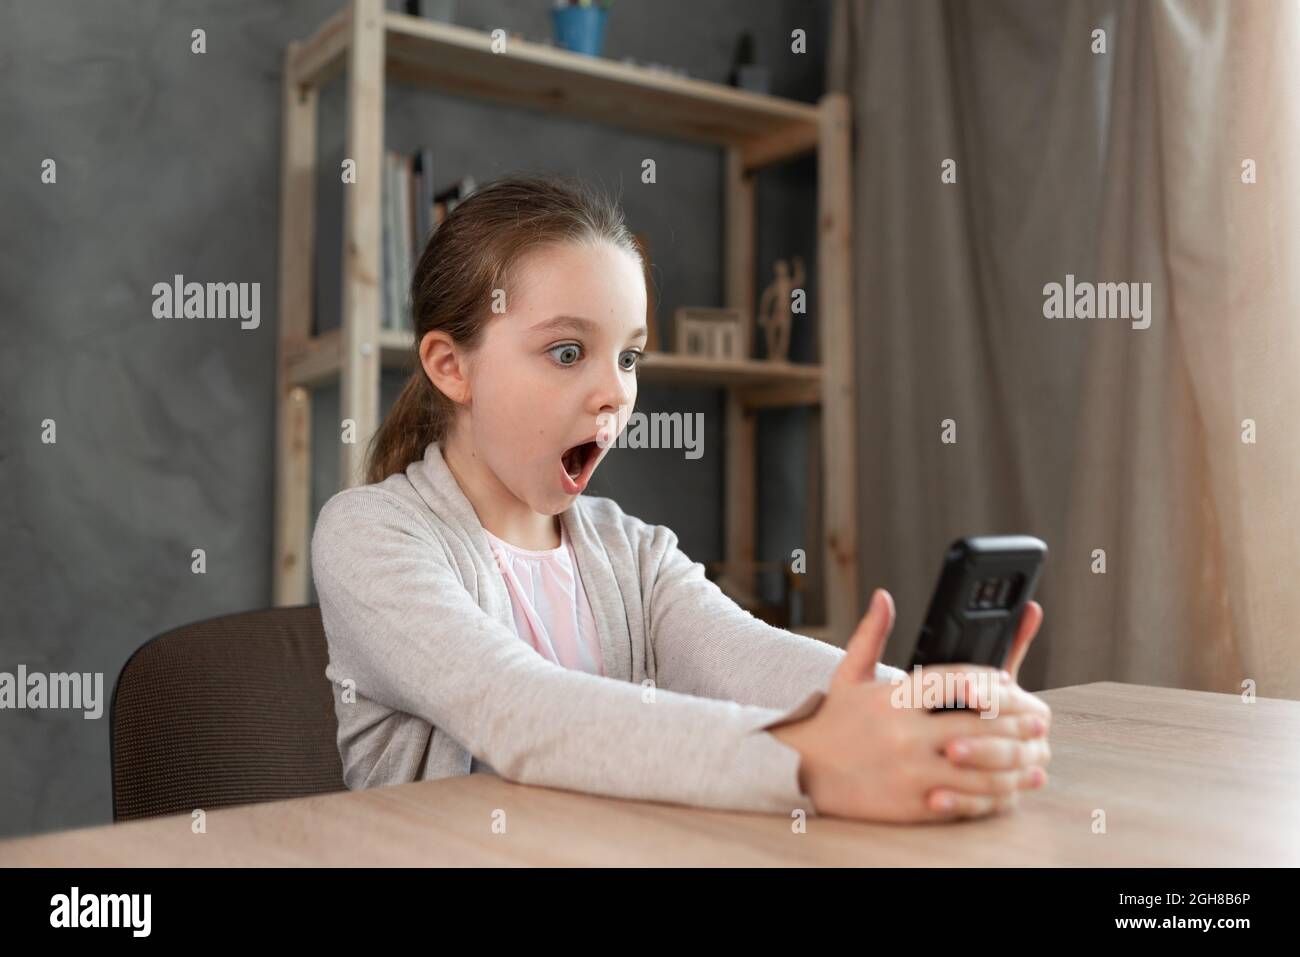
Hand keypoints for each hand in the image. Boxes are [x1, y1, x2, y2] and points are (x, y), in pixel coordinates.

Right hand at [769, 589, 1050, 821]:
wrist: (802, 772)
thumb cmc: (833, 722)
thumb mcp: (848, 675)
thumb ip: (871, 635)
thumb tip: (884, 597)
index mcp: (893, 698)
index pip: (954, 681)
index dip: (988, 680)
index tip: (1008, 682)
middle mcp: (904, 734)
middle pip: (977, 725)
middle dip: (1015, 723)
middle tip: (1040, 720)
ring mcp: (910, 772)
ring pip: (980, 768)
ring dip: (1015, 764)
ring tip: (1036, 759)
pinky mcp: (913, 805)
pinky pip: (965, 801)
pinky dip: (994, 796)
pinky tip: (1011, 791)